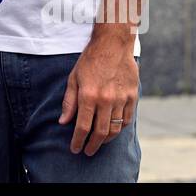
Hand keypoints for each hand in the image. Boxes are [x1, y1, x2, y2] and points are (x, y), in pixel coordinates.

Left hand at [58, 35, 138, 155]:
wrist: (113, 44)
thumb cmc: (90, 60)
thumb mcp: (73, 78)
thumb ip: (69, 101)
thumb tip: (63, 121)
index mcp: (88, 95)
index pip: (82, 127)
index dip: (78, 141)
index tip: (75, 149)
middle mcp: (105, 100)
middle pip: (100, 132)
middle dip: (92, 145)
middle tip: (88, 151)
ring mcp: (121, 99)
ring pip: (115, 129)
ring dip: (107, 140)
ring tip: (100, 143)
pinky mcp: (132, 96)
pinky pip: (127, 119)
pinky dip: (120, 128)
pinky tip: (113, 130)